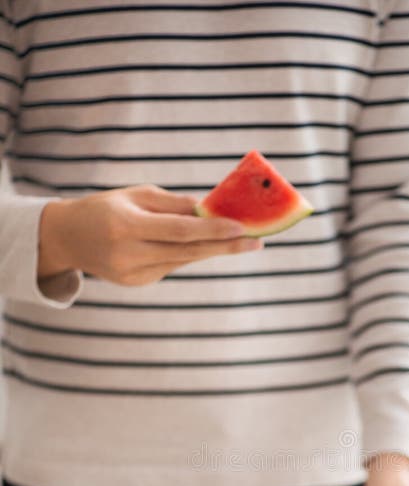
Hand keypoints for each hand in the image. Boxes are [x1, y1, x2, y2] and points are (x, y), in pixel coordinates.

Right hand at [38, 184, 261, 285]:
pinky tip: (199, 245)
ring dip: (211, 249)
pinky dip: (187, 254)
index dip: (212, 231)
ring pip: (182, 260)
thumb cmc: (105, 207)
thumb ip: (172, 203)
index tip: (241, 227)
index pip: (179, 230)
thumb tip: (210, 210)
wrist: (68, 238)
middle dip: (225, 247)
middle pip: (187, 252)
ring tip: (238, 240)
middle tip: (257, 242)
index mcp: (126, 226)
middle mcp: (129, 254)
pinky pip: (171, 266)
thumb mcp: (134, 194)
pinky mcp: (136, 284)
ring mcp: (133, 274)